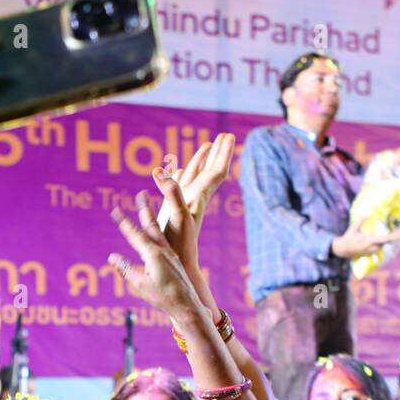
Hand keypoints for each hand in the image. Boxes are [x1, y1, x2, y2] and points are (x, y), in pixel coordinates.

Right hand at [108, 190, 214, 335]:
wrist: (186, 305)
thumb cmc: (162, 297)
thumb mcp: (140, 285)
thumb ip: (126, 269)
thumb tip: (112, 257)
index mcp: (153, 255)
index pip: (135, 235)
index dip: (124, 222)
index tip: (115, 210)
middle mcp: (163, 250)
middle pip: (152, 225)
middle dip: (144, 209)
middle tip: (141, 193)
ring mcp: (170, 254)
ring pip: (159, 231)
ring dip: (152, 217)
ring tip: (148, 206)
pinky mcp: (173, 260)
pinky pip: (164, 240)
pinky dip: (158, 231)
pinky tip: (154, 233)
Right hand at [157, 133, 234, 264]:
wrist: (177, 265)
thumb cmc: (177, 244)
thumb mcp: (176, 217)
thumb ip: (173, 195)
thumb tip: (171, 172)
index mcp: (199, 197)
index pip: (216, 172)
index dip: (223, 155)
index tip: (228, 136)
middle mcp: (195, 199)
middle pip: (210, 171)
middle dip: (218, 153)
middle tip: (225, 135)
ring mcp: (185, 204)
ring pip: (195, 177)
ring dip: (201, 160)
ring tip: (207, 145)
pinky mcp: (173, 211)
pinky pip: (178, 187)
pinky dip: (179, 175)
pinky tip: (177, 169)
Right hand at [332, 220, 395, 258]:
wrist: (342, 250)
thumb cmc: (348, 237)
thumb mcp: (353, 228)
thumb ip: (361, 220)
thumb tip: (368, 212)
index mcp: (369, 240)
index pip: (385, 239)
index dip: (395, 236)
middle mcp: (372, 247)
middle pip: (388, 242)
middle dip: (396, 236)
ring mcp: (372, 251)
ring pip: (384, 244)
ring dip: (391, 239)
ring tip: (399, 232)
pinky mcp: (371, 252)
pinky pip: (381, 246)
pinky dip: (386, 241)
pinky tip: (391, 237)